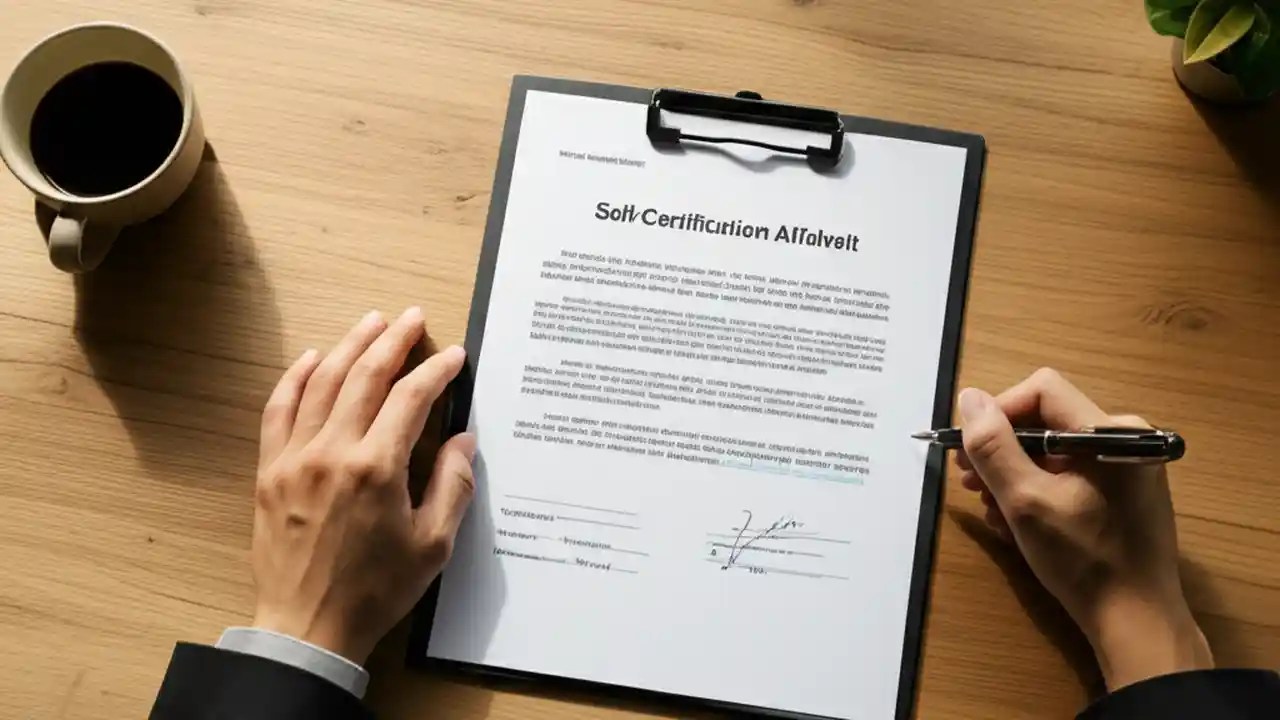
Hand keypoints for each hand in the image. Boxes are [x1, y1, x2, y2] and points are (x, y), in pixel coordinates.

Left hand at [251, 307, 474, 663]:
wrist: (308, 628)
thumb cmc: (375, 591)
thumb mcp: (433, 545)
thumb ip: (452, 486)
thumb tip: (463, 440)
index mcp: (377, 468)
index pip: (411, 398)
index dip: (437, 371)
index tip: (454, 357)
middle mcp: (333, 452)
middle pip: (365, 376)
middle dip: (394, 341)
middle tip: (413, 319)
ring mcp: (296, 458)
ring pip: (322, 382)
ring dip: (349, 346)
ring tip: (372, 322)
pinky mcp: (270, 470)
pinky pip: (279, 409)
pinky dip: (295, 378)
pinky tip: (311, 358)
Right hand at [955, 368, 1211, 689]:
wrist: (1137, 623)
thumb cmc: (1084, 561)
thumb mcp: (1025, 502)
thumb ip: (993, 447)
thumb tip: (970, 399)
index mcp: (1109, 431)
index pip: (1041, 390)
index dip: (998, 412)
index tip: (970, 450)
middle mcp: (1124, 438)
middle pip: (1046, 421)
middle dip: (1002, 450)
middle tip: (970, 483)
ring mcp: (1128, 467)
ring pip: (1054, 452)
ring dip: (1014, 476)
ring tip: (992, 511)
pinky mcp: (1125, 494)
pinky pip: (1071, 475)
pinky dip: (1039, 492)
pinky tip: (1017, 523)